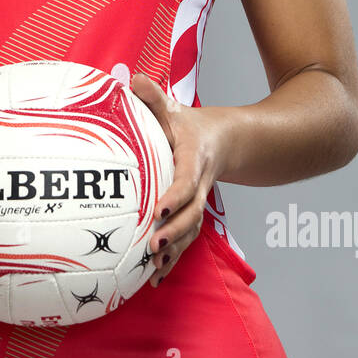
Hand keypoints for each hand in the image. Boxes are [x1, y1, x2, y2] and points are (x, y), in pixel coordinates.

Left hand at [129, 73, 229, 287]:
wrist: (225, 140)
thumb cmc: (189, 125)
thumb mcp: (174, 108)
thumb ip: (154, 97)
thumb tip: (132, 79)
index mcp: (192, 158)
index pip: (185, 179)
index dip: (175, 195)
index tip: (159, 209)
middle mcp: (198, 184)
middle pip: (193, 213)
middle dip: (176, 231)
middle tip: (154, 246)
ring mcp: (198, 202)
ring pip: (191, 231)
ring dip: (175, 251)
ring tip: (154, 268)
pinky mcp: (192, 214)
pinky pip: (186, 239)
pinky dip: (173, 259)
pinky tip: (155, 279)